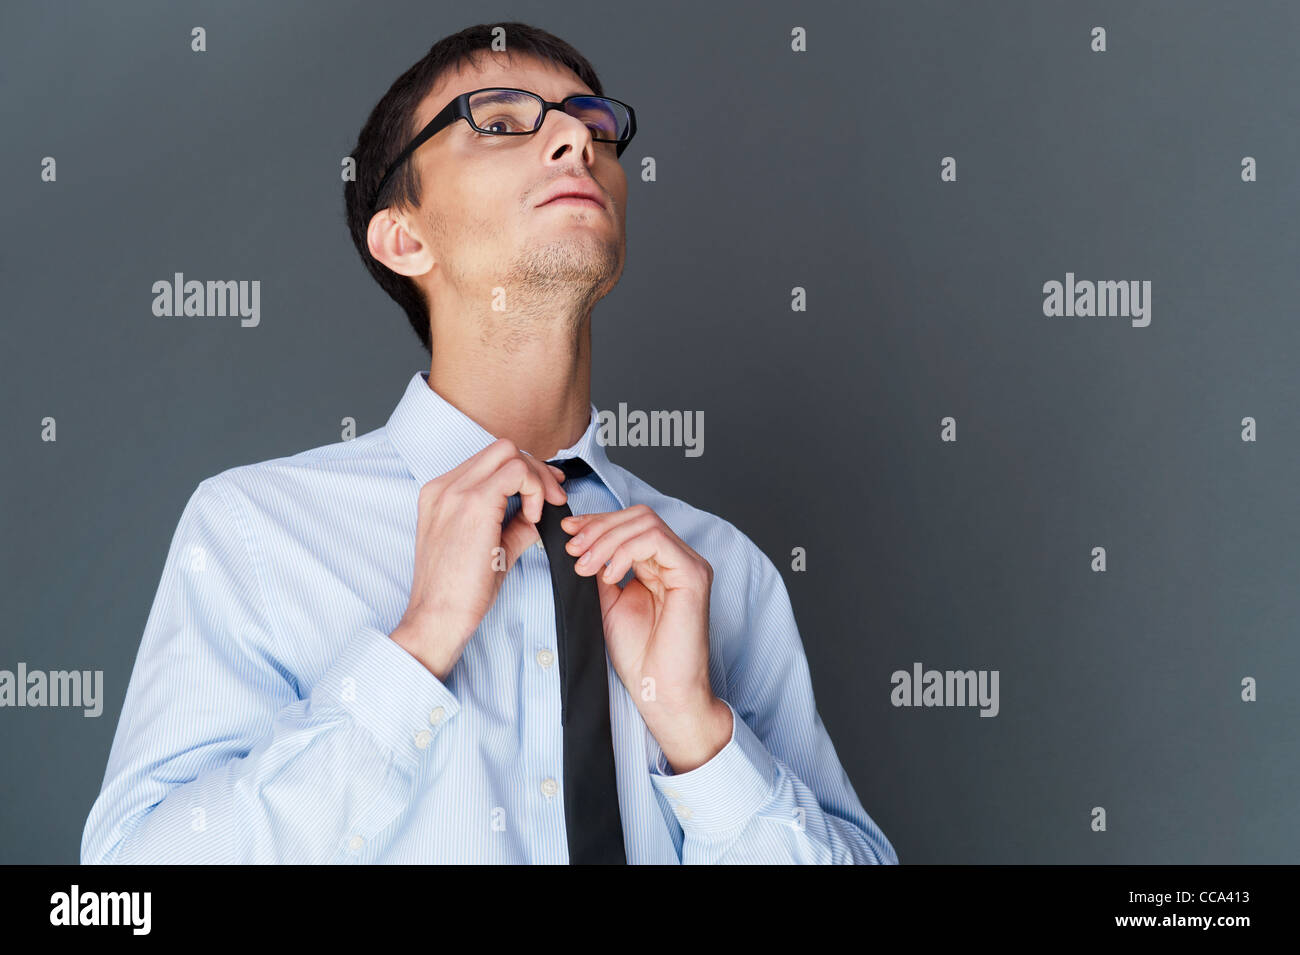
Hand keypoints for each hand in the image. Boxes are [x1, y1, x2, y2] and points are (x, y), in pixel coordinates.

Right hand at [391, 438, 567, 680]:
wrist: (438, 617)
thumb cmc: (458, 592)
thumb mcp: (488, 548)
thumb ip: (512, 524)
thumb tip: (537, 514)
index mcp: (441, 494)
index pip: (489, 461)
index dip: (524, 472)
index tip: (545, 493)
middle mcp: (443, 486)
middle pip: (501, 448)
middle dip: (535, 468)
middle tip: (555, 496)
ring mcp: (455, 491)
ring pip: (509, 452)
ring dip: (536, 477)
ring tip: (543, 510)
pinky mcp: (473, 503)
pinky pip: (516, 472)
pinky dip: (534, 488)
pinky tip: (534, 517)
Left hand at [560, 504, 731, 771]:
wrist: (660, 691)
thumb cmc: (639, 655)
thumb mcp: (607, 602)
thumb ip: (600, 570)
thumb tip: (580, 541)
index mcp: (661, 563)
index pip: (631, 523)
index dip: (597, 522)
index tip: (567, 533)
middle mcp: (679, 559)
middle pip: (639, 516)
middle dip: (598, 527)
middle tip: (572, 550)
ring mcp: (689, 565)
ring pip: (645, 524)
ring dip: (606, 540)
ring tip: (584, 568)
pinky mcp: (693, 576)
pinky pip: (656, 542)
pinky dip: (625, 552)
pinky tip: (609, 576)